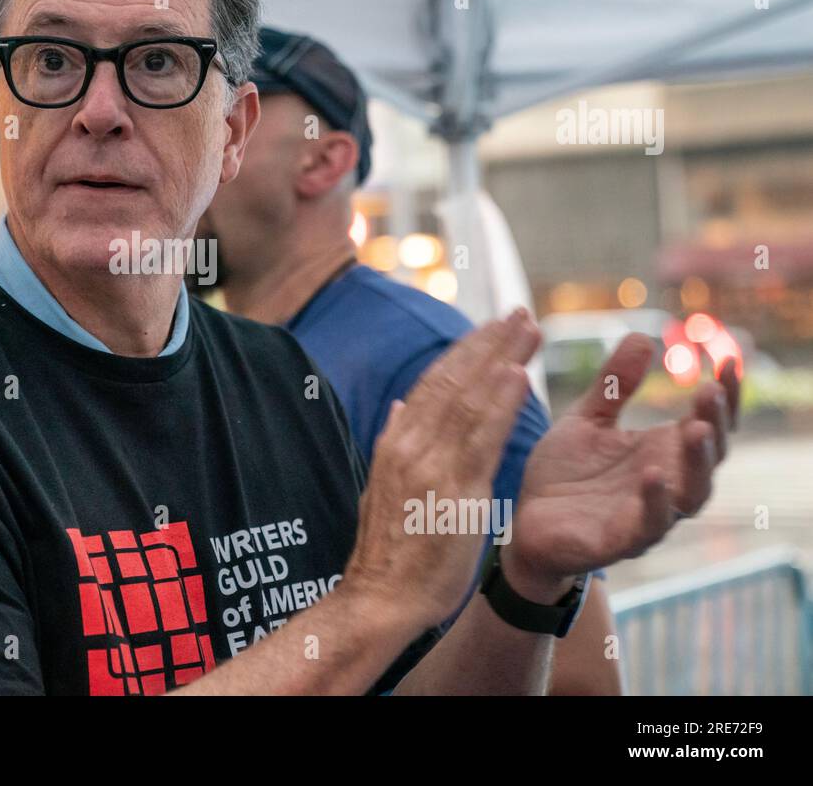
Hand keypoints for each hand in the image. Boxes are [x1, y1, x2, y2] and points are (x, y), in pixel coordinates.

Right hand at [343, 308, 540, 628]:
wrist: (381, 597)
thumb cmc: (389, 551)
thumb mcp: (384, 487)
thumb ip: (396, 443)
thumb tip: (400, 406)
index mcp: (396, 442)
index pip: (434, 383)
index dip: (465, 351)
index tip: (491, 326)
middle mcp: (410, 444)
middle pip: (453, 380)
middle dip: (488, 343)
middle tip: (518, 313)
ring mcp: (430, 465)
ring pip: (468, 399)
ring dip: (501, 359)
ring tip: (528, 331)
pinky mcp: (454, 490)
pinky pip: (480, 438)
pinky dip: (498, 404)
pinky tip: (517, 376)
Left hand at [507, 334, 738, 589]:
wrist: (525, 523)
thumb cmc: (563, 474)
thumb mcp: (585, 420)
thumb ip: (612, 386)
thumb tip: (641, 336)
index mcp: (661, 452)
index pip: (706, 422)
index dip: (723, 396)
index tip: (728, 360)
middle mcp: (666, 483)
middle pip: (709, 456)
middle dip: (714, 423)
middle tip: (710, 391)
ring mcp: (648, 514)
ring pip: (691, 493)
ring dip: (696, 462)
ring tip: (695, 429)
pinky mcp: (622, 541)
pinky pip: (649, 525)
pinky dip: (656, 501)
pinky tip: (653, 474)